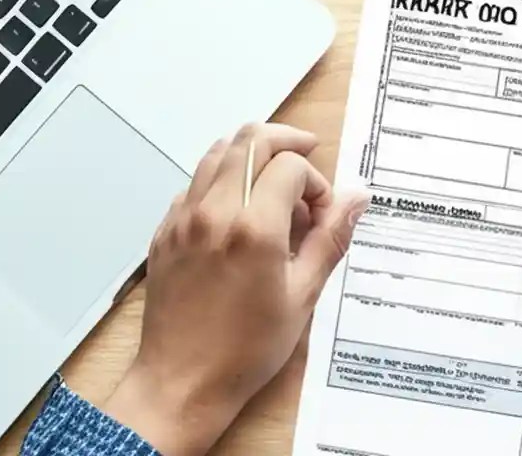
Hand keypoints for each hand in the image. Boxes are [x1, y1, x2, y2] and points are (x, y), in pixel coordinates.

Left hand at [102, 124, 368, 455]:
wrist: (181, 382)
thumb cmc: (247, 349)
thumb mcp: (302, 296)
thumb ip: (330, 239)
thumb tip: (357, 199)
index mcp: (254, 228)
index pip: (290, 165)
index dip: (316, 183)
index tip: (321, 216)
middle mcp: (214, 212)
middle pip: (250, 140)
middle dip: (285, 142)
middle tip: (307, 155)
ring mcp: (183, 219)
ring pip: (217, 152)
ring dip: (251, 156)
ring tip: (273, 186)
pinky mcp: (165, 231)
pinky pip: (195, 184)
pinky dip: (222, 182)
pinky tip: (239, 215)